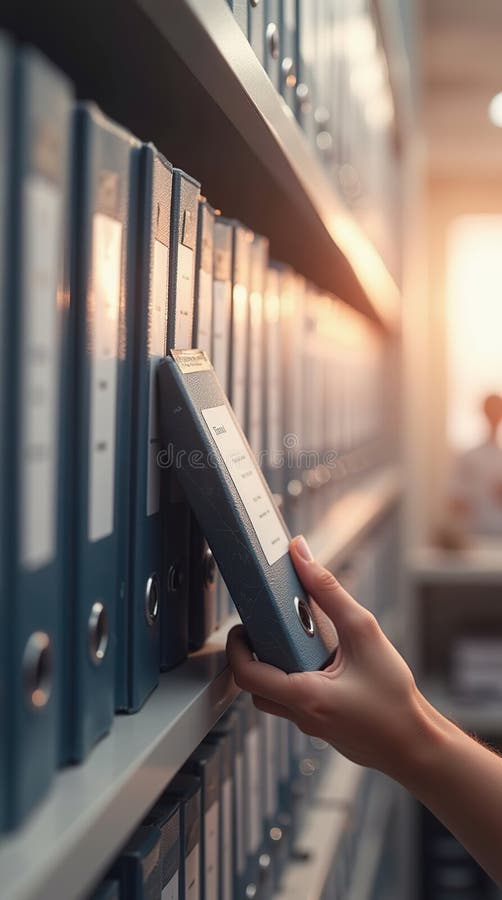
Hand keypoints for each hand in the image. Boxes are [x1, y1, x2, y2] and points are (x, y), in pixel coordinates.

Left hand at [226, 535, 430, 779]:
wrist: (416, 745)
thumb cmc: (394, 696)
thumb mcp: (364, 632)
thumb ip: (328, 591)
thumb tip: (300, 555)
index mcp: (304, 695)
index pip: (245, 674)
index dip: (235, 647)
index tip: (241, 625)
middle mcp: (300, 715)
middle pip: (254, 686)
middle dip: (252, 655)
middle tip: (263, 627)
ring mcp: (309, 726)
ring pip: (273, 697)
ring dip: (273, 668)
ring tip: (291, 639)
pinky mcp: (321, 727)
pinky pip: (294, 703)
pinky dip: (294, 679)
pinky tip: (318, 659)